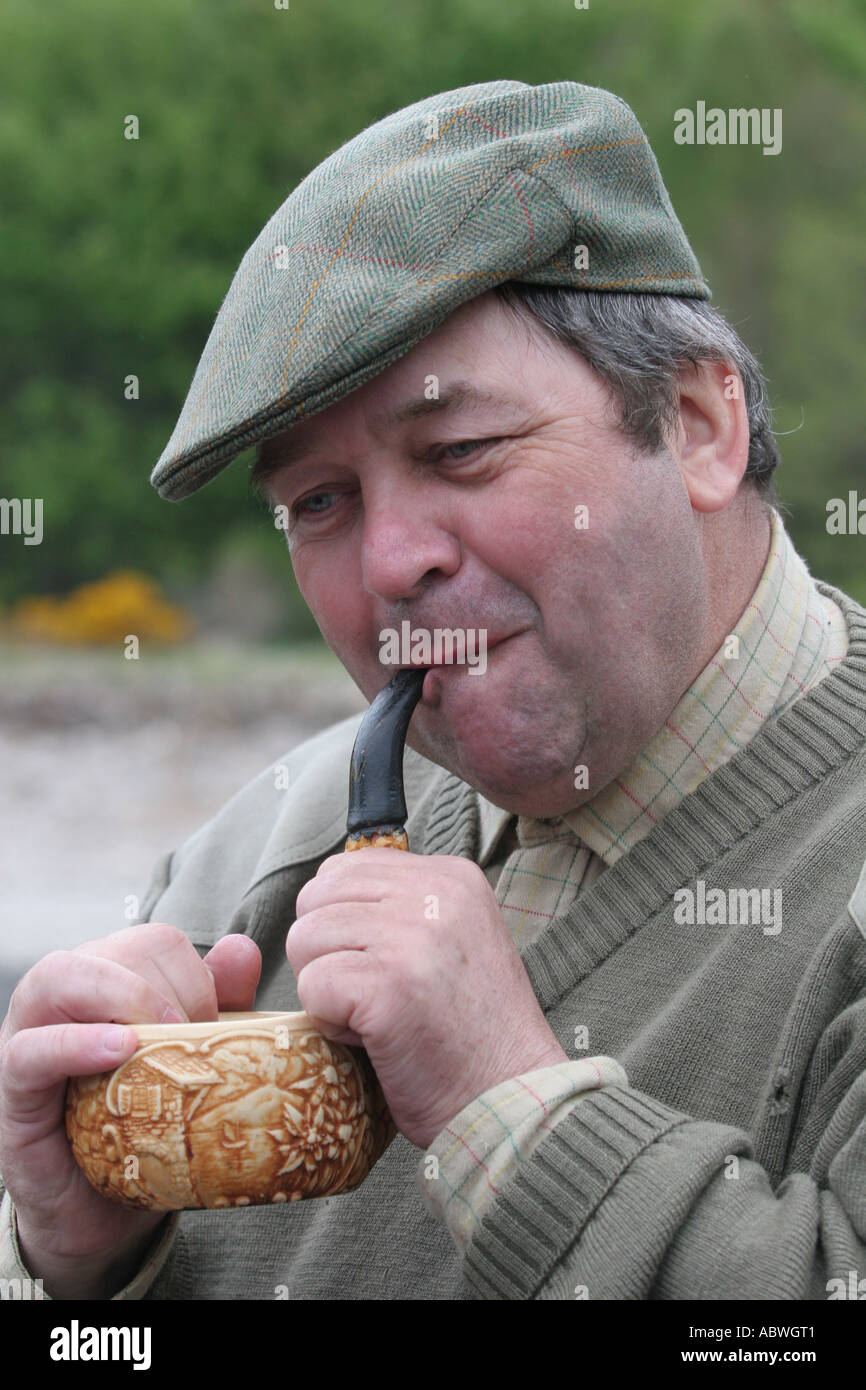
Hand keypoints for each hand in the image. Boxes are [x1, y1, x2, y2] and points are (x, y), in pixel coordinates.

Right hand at [0, 923, 260, 1297]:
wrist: (97, 1216)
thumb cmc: (144, 1130)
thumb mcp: (191, 1062)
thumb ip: (218, 1003)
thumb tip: (242, 947)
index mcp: (110, 980)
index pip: (153, 941)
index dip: (194, 976)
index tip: (215, 1028)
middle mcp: (64, 997)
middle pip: (115, 949)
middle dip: (167, 987)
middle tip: (192, 1040)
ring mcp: (30, 1036)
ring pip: (60, 975)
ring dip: (123, 996)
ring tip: (162, 1037)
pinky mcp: (13, 1090)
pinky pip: (30, 1049)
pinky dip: (75, 1043)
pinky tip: (118, 1052)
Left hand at [287, 850, 566, 1148]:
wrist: (511, 1099)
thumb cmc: (474, 1034)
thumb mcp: (455, 939)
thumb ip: (402, 907)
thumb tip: (328, 896)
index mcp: (450, 876)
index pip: (344, 868)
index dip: (339, 922)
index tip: (381, 965)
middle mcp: (434, 893)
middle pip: (315, 897)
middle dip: (323, 951)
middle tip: (371, 994)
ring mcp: (412, 936)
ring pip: (304, 939)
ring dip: (324, 988)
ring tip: (375, 1016)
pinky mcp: (389, 984)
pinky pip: (312, 986)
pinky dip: (329, 1022)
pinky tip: (373, 1038)